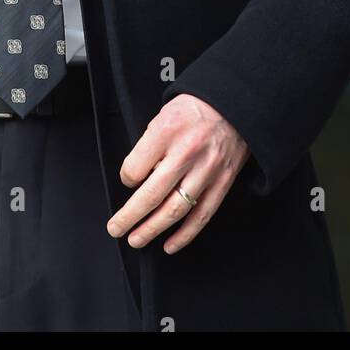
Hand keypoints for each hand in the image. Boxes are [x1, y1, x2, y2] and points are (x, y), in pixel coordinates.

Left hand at [106, 94, 249, 253]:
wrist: (233, 105)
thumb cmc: (194, 109)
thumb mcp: (163, 114)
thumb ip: (149, 144)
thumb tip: (137, 176)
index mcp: (166, 131)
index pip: (135, 166)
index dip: (126, 179)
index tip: (127, 181)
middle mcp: (186, 153)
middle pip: (152, 194)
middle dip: (130, 216)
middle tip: (116, 228)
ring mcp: (206, 170)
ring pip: (175, 209)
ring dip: (153, 229)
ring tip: (136, 239)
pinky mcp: (222, 183)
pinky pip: (202, 215)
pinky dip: (185, 234)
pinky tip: (170, 244)